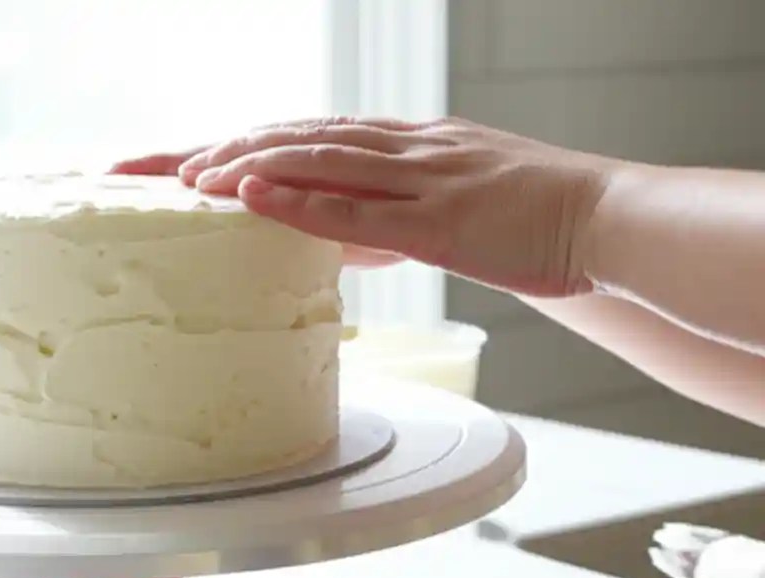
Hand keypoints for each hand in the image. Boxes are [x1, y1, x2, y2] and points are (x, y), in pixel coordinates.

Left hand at [115, 117, 619, 295]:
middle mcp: (410, 149)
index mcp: (413, 144)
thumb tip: (337, 235)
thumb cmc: (534, 221)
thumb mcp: (454, 205)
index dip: (256, 143)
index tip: (204, 157)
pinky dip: (300, 200)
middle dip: (233, 149)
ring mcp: (424, 180)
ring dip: (251, 166)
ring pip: (320, 161)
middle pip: (303, 138)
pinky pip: (359, 207)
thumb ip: (393, 212)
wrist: (609, 222)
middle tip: (174, 168)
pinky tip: (255, 197)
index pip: (317, 135)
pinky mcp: (442, 221)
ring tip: (194, 178)